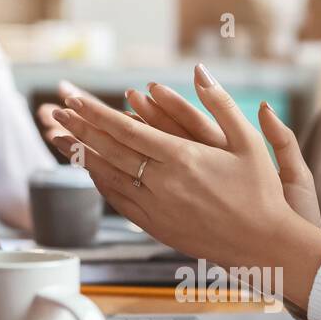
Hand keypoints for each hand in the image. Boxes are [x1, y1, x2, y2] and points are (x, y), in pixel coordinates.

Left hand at [38, 78, 320, 227]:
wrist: (265, 248)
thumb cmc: (263, 193)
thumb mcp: (249, 142)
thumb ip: (221, 103)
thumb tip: (200, 71)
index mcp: (183, 158)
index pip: (126, 129)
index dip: (95, 113)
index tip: (74, 99)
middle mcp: (163, 183)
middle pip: (109, 151)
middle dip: (79, 129)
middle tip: (55, 112)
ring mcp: (157, 208)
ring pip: (108, 177)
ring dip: (83, 156)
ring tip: (63, 138)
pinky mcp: (157, 228)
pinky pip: (119, 202)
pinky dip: (101, 183)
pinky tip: (92, 171)